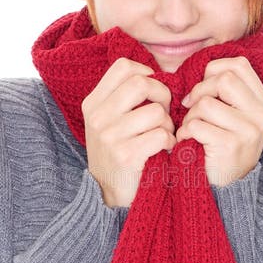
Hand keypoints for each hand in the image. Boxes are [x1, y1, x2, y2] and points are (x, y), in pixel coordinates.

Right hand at [82, 58, 175, 207]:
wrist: (111, 196)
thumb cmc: (118, 154)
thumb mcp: (109, 122)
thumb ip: (124, 98)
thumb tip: (155, 73)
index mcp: (93, 103)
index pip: (123, 67)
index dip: (146, 73)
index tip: (152, 92)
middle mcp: (98, 117)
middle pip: (141, 83)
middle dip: (162, 95)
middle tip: (163, 113)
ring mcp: (110, 136)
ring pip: (156, 112)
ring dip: (167, 125)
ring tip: (162, 137)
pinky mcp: (126, 155)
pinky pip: (161, 135)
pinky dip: (170, 143)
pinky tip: (164, 151)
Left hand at [175, 57, 262, 186]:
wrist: (223, 191)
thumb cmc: (220, 148)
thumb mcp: (231, 117)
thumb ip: (226, 92)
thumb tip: (200, 69)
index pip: (238, 65)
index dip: (213, 72)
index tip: (203, 93)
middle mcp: (262, 115)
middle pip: (224, 78)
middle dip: (200, 92)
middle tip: (192, 111)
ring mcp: (249, 130)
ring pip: (206, 102)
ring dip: (190, 116)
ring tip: (192, 130)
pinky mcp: (231, 145)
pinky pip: (197, 124)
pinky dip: (185, 132)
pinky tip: (187, 142)